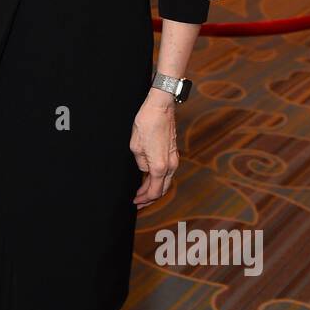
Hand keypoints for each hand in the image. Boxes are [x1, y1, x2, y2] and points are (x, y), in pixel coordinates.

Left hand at [130, 90, 178, 206]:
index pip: (154, 191)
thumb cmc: (147, 123)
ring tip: (143, 193)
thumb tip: (144, 169)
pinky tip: (150, 179)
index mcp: (160, 166)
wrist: (160, 107)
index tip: (135, 201)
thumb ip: (141, 163)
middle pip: (162, 189)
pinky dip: (159, 180)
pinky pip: (167, 172)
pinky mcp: (173, 152)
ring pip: (166, 181)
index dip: (144, 199)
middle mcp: (170, 165)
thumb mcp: (135, 147)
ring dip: (155, 189)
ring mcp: (174, 158)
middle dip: (150, 198)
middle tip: (139, 202)